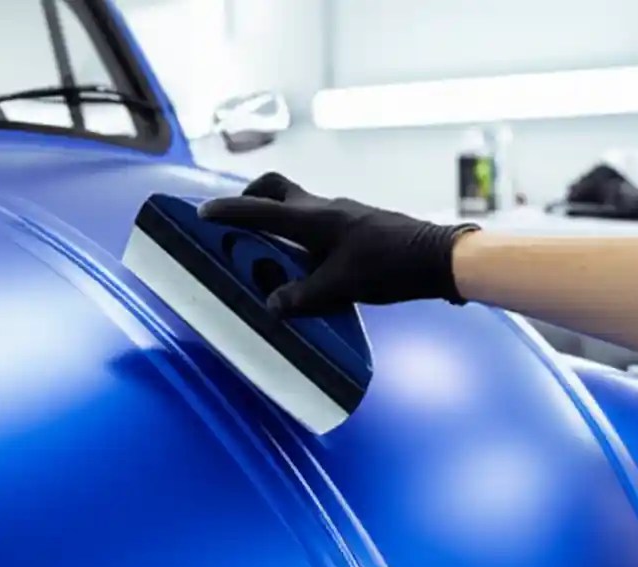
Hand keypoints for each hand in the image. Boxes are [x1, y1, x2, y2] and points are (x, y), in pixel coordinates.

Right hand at [198, 172, 478, 316]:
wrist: (437, 257)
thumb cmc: (389, 267)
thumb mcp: (341, 287)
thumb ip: (302, 296)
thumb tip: (271, 306)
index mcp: (313, 219)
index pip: (259, 209)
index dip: (227, 211)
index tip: (200, 212)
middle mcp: (323, 208)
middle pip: (275, 187)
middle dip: (249, 198)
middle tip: (235, 221)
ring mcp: (342, 212)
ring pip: (297, 203)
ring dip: (276, 216)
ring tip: (266, 247)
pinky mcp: (357, 223)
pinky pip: (316, 219)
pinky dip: (300, 231)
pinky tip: (306, 260)